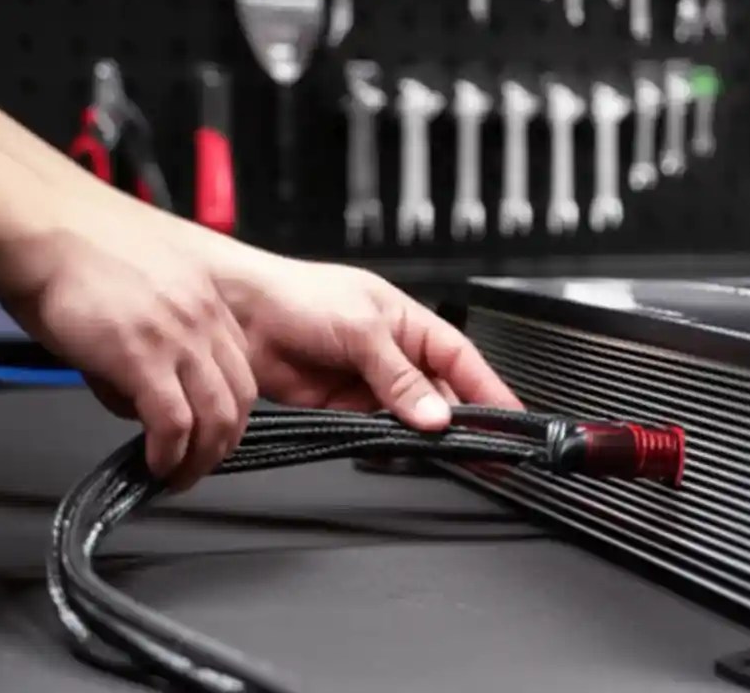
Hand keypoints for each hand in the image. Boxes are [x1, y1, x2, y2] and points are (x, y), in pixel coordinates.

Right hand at [0, 220, 254, 490]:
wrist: (41, 233)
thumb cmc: (71, 259)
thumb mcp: (132, 301)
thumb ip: (149, 350)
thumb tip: (138, 406)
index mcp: (205, 301)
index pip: (240, 369)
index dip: (230, 410)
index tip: (213, 433)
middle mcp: (202, 319)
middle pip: (239, 398)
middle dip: (222, 443)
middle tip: (199, 466)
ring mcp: (177, 338)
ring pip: (215, 417)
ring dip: (200, 458)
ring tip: (178, 477)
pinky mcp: (143, 357)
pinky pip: (173, 422)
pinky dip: (169, 453)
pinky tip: (155, 465)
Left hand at [211, 255, 521, 427]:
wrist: (238, 313)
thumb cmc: (296, 295)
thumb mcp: (363, 330)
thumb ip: (400, 377)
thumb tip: (434, 413)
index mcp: (409, 323)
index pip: (462, 360)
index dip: (489, 391)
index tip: (511, 422)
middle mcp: (394, 352)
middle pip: (442, 393)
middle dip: (463, 422)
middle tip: (486, 452)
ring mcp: (370, 380)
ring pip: (412, 416)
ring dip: (426, 435)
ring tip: (446, 454)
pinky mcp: (344, 405)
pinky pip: (379, 429)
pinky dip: (391, 442)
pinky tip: (399, 450)